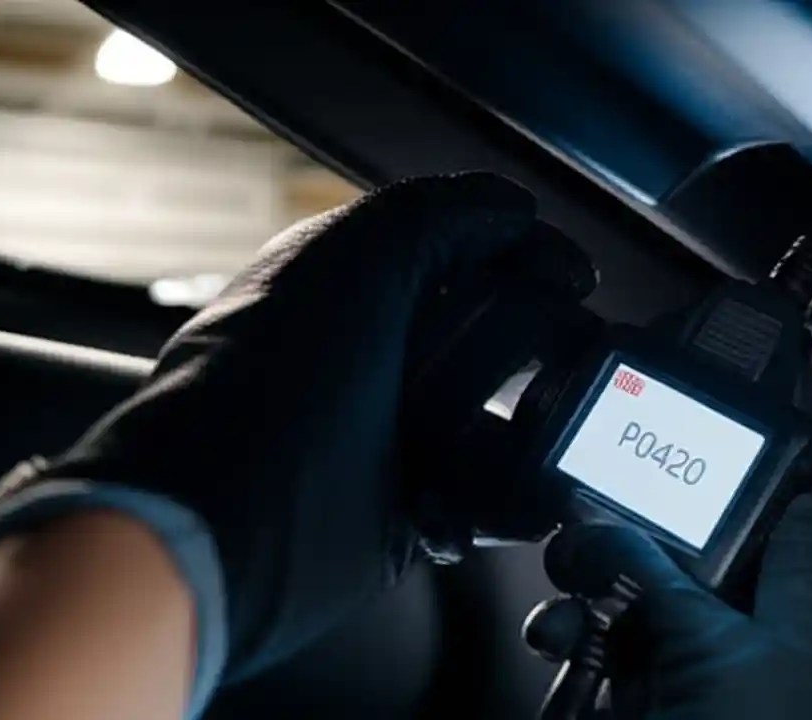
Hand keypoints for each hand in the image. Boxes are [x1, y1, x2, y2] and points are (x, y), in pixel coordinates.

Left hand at [29, 173, 538, 677]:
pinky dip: (515, 494)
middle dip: (548, 341)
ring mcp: (394, 433)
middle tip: (580, 358)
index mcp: (359, 281)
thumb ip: (445, 212)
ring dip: (538, 425)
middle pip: (497, 332)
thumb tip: (515, 210)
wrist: (231, 525)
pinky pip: (489, 495)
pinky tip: (523, 490)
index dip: (528, 253)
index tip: (577, 281)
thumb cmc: (275, 380)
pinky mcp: (410, 509)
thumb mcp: (365, 254)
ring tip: (556, 430)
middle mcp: (378, 353)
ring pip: (503, 417)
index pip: (467, 247)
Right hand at [545, 473, 811, 719]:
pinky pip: (611, 658)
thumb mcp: (716, 647)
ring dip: (596, 585)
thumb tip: (607, 526)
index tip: (759, 426)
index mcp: (806, 608)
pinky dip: (578, 640)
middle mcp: (757, 636)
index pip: (807, 516)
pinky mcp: (655, 712)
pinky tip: (558, 636)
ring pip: (646, 602)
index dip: (788, 467)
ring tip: (567, 582)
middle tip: (598, 511)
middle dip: (644, 529)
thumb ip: (657, 577)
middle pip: (701, 553)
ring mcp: (703, 678)